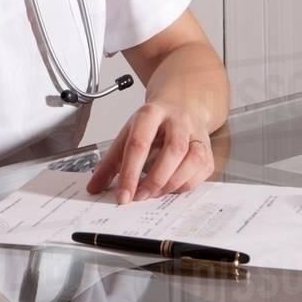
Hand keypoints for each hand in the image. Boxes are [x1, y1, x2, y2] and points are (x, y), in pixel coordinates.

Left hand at [85, 101, 214, 203]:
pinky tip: (171, 188)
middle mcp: (178, 120)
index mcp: (151, 112)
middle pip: (173, 149)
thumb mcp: (128, 133)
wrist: (181, 104)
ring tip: (154, 194)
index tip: (122, 195)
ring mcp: (196, 132)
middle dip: (155, 178)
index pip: (140, 142)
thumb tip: (94, 187)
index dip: (130, 172)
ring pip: (193, 159)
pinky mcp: (208, 148)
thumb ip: (110, 161)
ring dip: (172, 183)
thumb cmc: (152, 124)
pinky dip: (186, 185)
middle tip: (140, 197)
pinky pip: (203, 170)